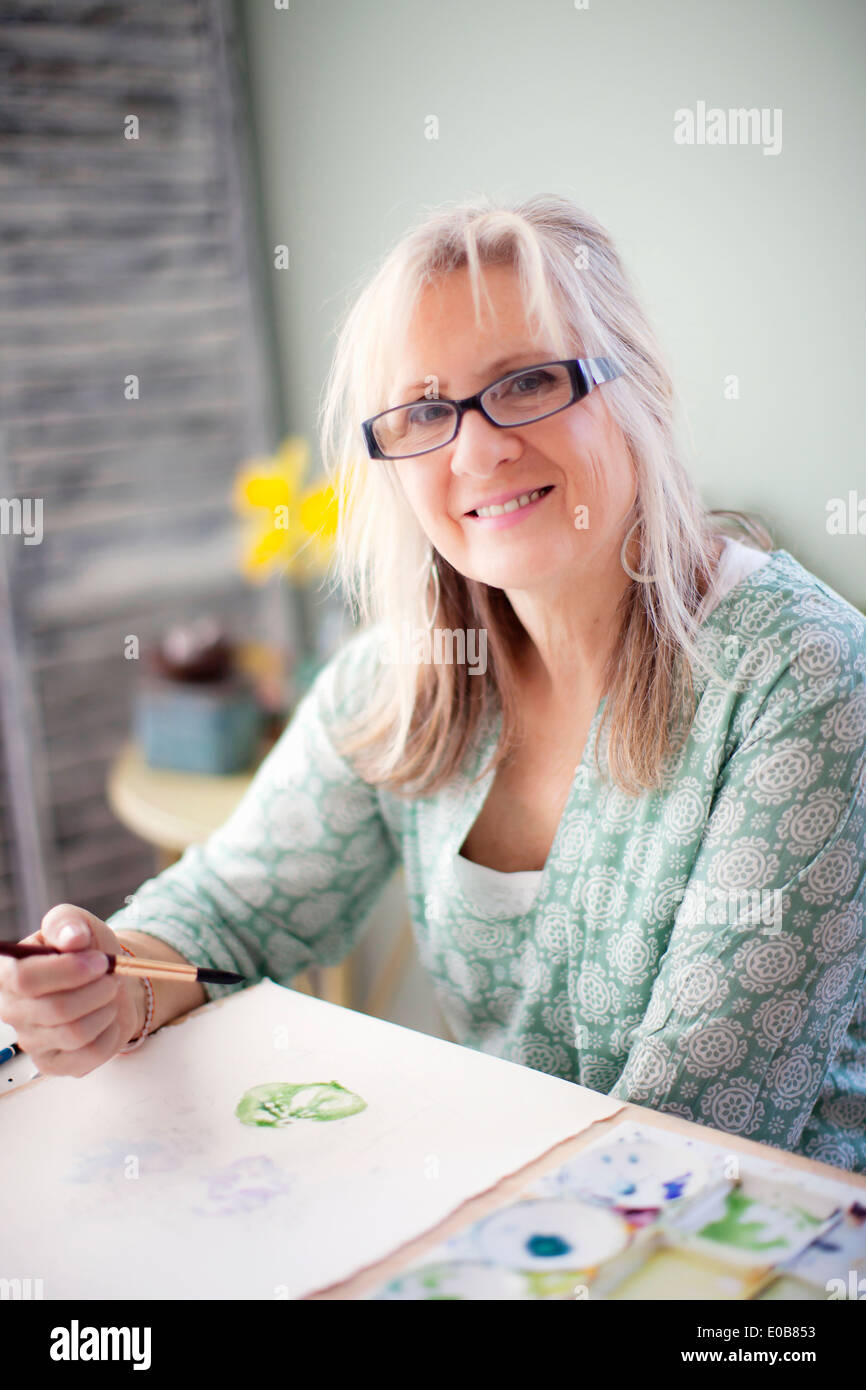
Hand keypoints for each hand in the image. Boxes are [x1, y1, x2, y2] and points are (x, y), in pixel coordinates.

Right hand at [0, 903, 144, 1076]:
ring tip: (109, 995)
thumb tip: (73, 938)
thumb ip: (69, 923)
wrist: (108, 982)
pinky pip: (89, 1054)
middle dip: (97, 990)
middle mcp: (12, 1009)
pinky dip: (110, 1032)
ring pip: (75, 1032)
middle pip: (55, 1009)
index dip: (68, 970)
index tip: (100, 961)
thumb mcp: (80, 926)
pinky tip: (107, 1018)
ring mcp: (30, 1040)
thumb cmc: (88, 952)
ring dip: (105, 1009)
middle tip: (112, 977)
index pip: (24, 978)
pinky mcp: (53, 1064)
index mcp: (8, 972)